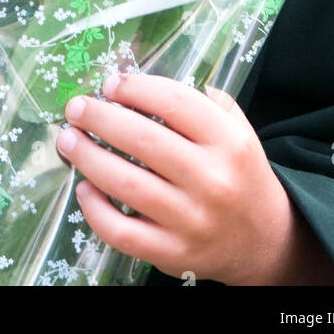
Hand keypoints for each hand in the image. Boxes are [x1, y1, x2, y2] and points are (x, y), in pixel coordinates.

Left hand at [55, 71, 324, 284]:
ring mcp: (192, 220)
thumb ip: (203, 101)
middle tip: (75, 109)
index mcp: (229, 142)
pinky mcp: (174, 254)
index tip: (109, 83)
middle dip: (100, 118)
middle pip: (144, 140)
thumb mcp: (238, 129)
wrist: (266, 241)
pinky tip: (84, 189)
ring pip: (128, 185)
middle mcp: (212, 180)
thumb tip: (143, 80)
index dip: (136, 88)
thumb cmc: (240, 174)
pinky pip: (124, 233)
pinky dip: (96, 211)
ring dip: (88, 158)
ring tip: (67, 140)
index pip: (176, 102)